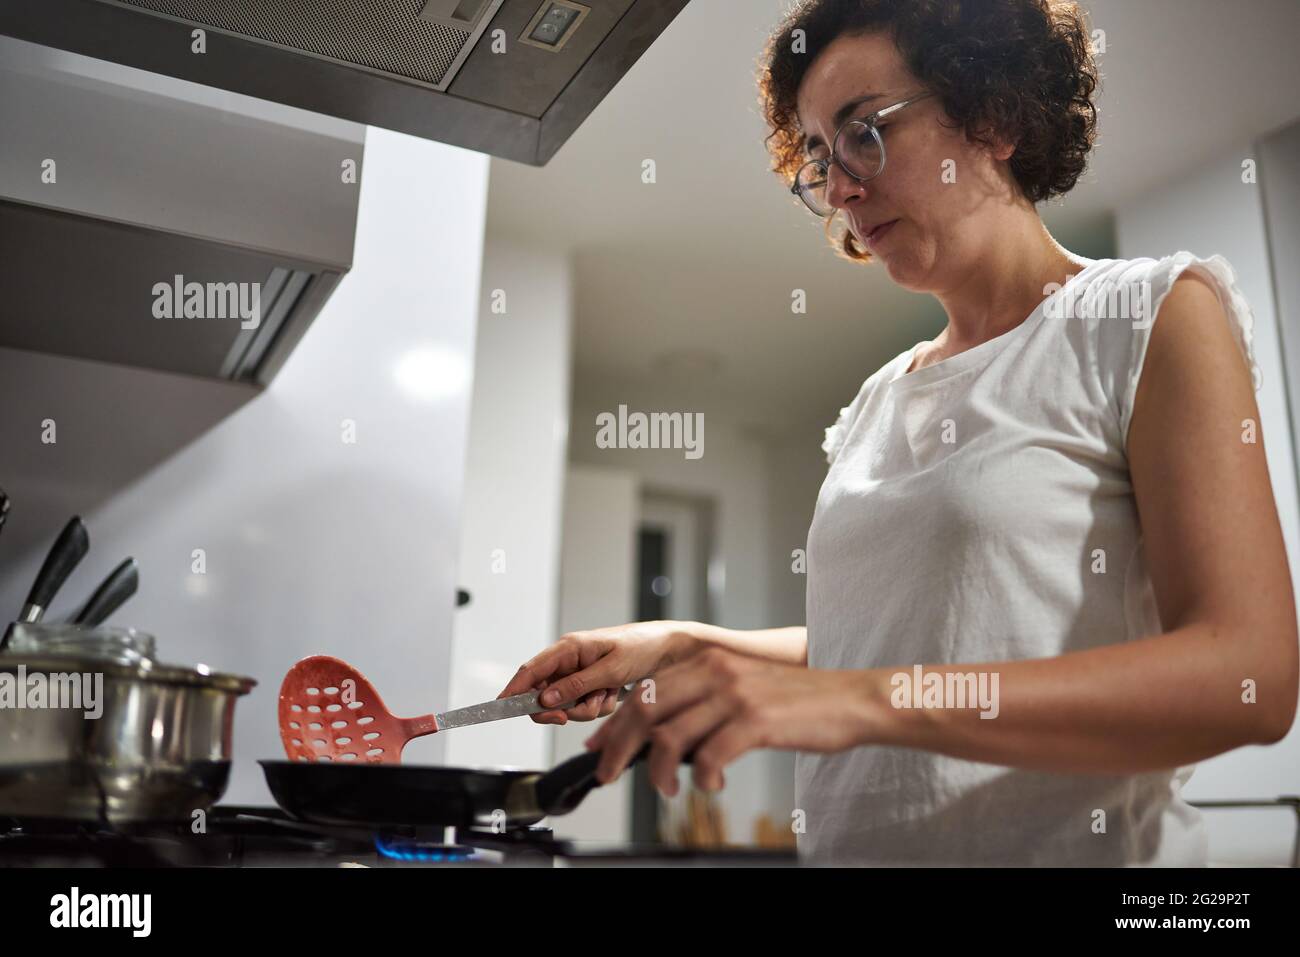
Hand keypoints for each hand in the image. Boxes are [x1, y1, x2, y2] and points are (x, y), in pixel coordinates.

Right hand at [497, 620, 700, 724]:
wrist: (669, 650)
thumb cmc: (641, 648)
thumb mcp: (610, 669)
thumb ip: (576, 685)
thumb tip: (545, 699)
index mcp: (568, 648)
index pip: (530, 671)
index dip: (512, 690)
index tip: (500, 708)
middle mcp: (569, 661)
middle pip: (544, 695)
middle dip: (562, 708)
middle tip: (570, 715)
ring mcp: (580, 675)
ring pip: (566, 706)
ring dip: (586, 708)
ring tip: (609, 693)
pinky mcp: (591, 686)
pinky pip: (584, 707)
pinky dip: (599, 707)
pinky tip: (615, 694)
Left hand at [584, 647, 881, 794]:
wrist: (850, 699)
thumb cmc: (797, 702)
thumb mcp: (741, 690)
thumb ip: (704, 702)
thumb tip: (666, 737)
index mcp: (708, 662)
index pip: (645, 690)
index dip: (615, 721)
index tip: (599, 745)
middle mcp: (715, 671)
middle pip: (644, 709)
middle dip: (618, 747)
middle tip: (609, 774)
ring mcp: (734, 694)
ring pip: (670, 737)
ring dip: (658, 771)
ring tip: (666, 788)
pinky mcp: (755, 720)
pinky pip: (710, 757)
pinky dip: (703, 779)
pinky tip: (711, 786)